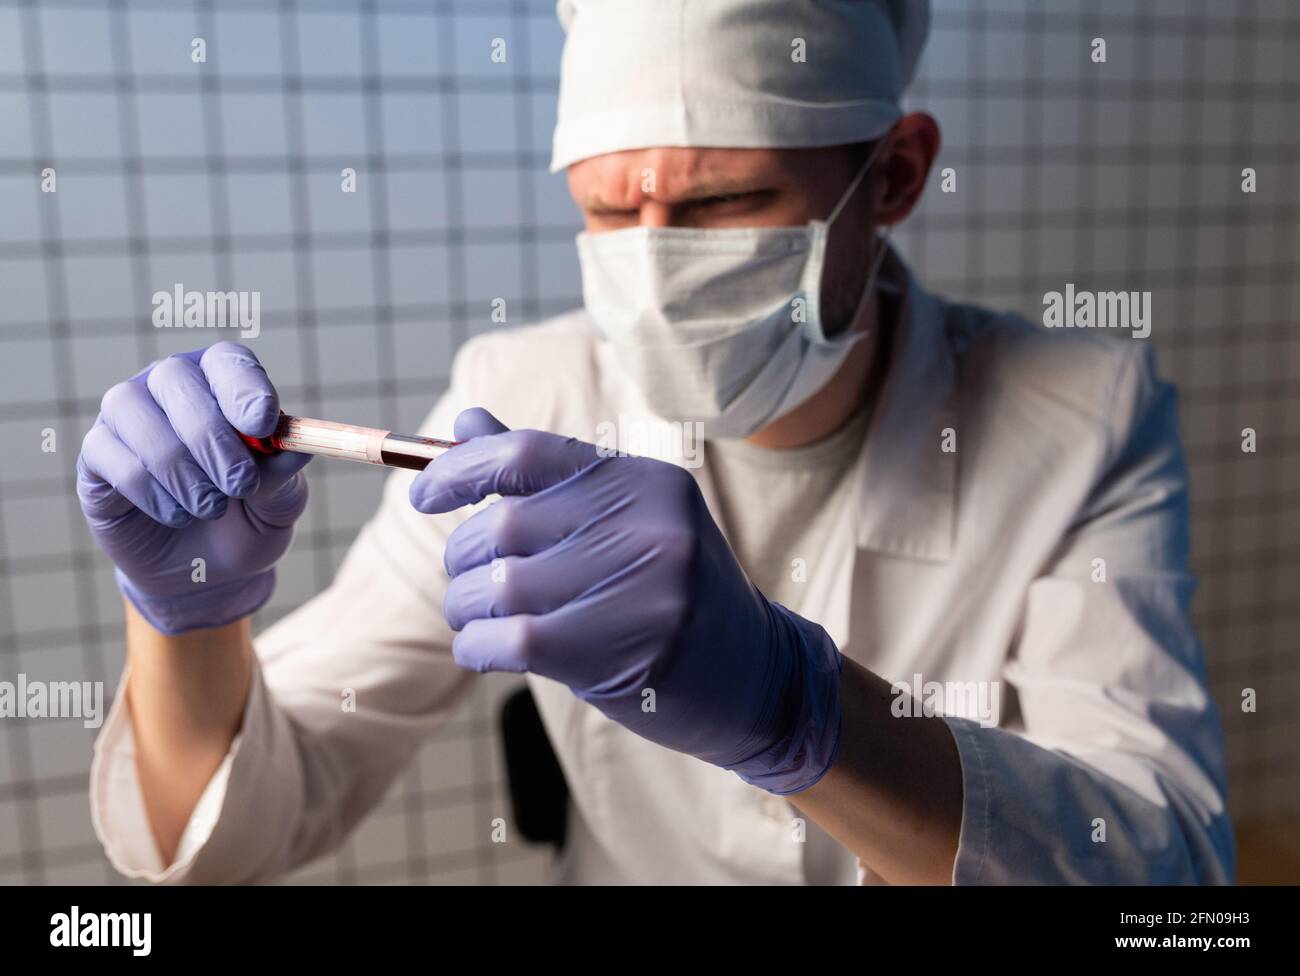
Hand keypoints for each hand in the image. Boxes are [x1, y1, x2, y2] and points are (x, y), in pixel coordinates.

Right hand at [76, 342, 309, 634]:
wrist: (205, 570)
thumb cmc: (248, 518)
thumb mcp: (279, 503)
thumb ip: (284, 474)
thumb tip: (295, 448)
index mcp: (222, 383)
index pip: (226, 360)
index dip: (244, 387)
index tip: (262, 426)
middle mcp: (169, 387)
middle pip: (176, 379)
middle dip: (211, 437)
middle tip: (241, 485)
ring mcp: (127, 417)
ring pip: (136, 414)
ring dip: (180, 469)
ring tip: (211, 508)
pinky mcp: (97, 455)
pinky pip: (110, 455)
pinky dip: (150, 491)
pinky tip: (177, 516)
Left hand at [410, 409, 842, 793]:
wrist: (757, 678)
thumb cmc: (674, 597)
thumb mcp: (624, 524)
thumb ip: (547, 479)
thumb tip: (466, 422)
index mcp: (642, 479)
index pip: (528, 452)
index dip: (460, 470)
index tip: (424, 498)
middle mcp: (647, 522)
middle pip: (504, 525)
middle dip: (464, 561)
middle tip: (467, 585)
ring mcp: (644, 585)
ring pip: (501, 585)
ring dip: (467, 607)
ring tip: (477, 620)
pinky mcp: (626, 648)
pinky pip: (511, 637)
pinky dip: (477, 646)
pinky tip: (485, 651)